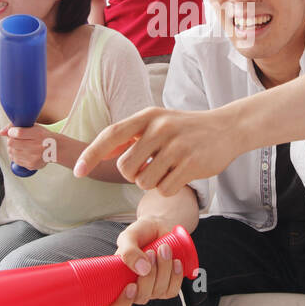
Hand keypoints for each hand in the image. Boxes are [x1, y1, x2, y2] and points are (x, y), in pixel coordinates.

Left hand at [3, 125, 57, 171]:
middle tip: (17, 140)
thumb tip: (0, 132)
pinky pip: (15, 160)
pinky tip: (23, 152)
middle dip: (11, 140)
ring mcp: (34, 157)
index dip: (12, 132)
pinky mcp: (31, 165)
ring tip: (20, 146)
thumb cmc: (43, 136)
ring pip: (11, 152)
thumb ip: (15, 126)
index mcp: (38, 134)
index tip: (14, 132)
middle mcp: (37, 146)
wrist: (56, 149)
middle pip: (12, 143)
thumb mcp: (33, 127)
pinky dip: (16, 156)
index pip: (18, 133)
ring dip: (12, 149)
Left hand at [74, 105, 238, 194]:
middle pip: (125, 168)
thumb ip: (130, 136)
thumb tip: (100, 152)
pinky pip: (164, 189)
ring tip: (168, 169)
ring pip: (144, 182)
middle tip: (149, 167)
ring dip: (153, 182)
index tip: (77, 172)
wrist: (227, 128)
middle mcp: (160, 128)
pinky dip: (169, 188)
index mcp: (148, 116)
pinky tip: (181, 174)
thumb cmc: (186, 129)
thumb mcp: (158, 122)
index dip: (91, 154)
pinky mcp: (191, 164)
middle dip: (132, 175)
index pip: (111, 134)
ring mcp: (176, 146)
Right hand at [105, 219, 185, 305]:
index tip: (131, 286)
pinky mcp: (167, 288)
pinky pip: (173, 290)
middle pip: (141, 298)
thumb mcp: (128, 237)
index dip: (121, 304)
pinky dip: (176, 275)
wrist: (159, 227)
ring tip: (164, 248)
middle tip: (151, 252)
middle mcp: (134, 291)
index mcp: (117, 283)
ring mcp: (151, 291)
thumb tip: (142, 269)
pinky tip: (175, 261)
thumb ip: (128, 251)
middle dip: (149, 275)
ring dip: (163, 268)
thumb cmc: (139, 234)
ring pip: (159, 291)